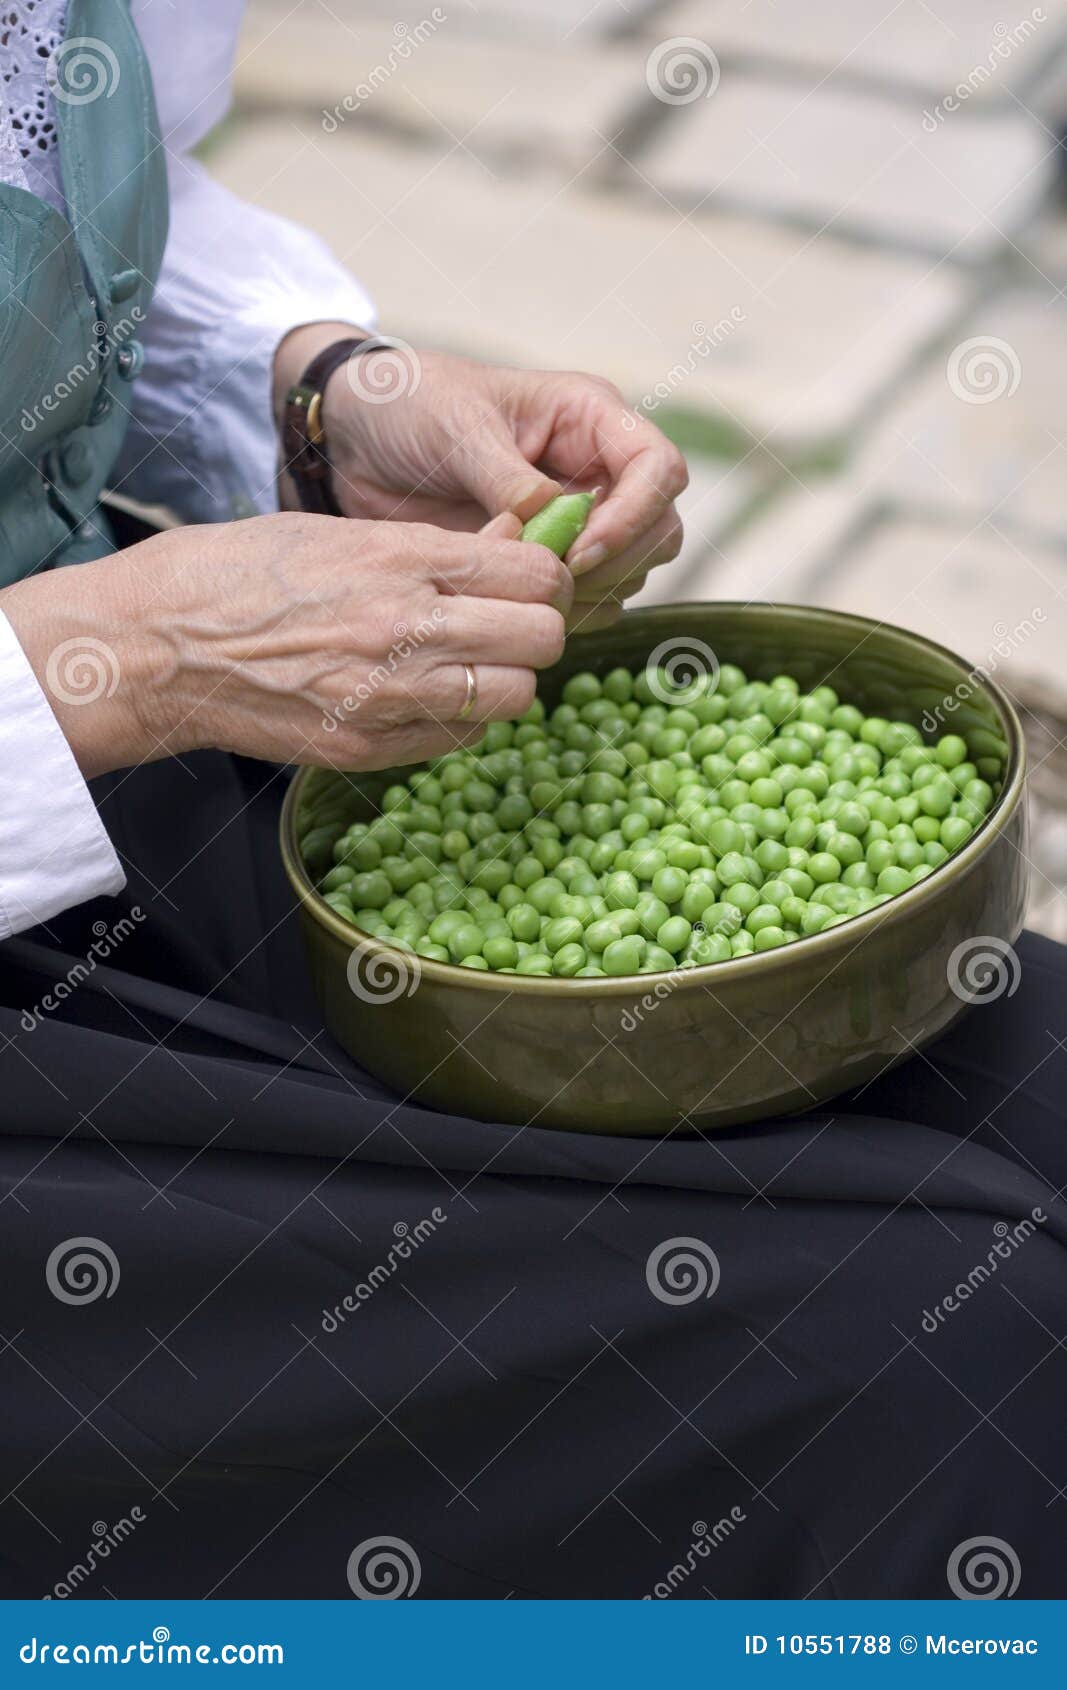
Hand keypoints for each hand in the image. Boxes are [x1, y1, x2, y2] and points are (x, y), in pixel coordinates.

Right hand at [2, 511, 570, 777]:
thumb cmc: (238, 574)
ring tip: (469, 665)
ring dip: (506, 679)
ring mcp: (392, 694)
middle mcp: (409, 626)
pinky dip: (461, 719)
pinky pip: (461, 738)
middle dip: (537, 628)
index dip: (543, 576)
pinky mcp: (371, 746)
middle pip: (543, 636)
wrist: (158, 648)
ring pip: (516, 695)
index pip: (536, 571)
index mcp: (403, 557)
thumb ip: (429, 546)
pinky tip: (427, 698)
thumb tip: (510, 542)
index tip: (525, 580)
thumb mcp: (338, 531)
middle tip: (509, 625)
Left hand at [312, 345, 687, 632]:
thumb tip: (553, 519)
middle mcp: (597, 469)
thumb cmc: (411, 406)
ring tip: (529, 594)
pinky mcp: (551, 559)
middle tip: (554, 583)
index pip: (659, 468)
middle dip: (618, 563)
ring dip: (593, 594)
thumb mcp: (456, 428)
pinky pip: (592, 598)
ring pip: (633, 571)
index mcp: (589, 418)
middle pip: (660, 527)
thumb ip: (507, 477)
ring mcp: (580, 518)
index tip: (580, 552)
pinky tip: (520, 608)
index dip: (634, 515)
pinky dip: (569, 612)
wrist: (358, 439)